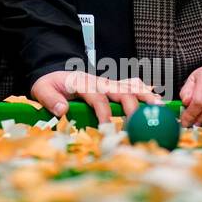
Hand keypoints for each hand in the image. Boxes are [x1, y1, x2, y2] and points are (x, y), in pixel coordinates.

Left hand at [31, 69, 161, 124]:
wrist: (53, 73)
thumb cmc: (49, 84)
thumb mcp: (41, 89)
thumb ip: (50, 99)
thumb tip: (62, 110)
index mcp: (82, 83)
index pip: (97, 97)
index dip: (103, 113)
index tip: (107, 128)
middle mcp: (98, 81)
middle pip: (120, 91)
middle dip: (132, 106)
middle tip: (143, 121)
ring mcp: (108, 83)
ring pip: (130, 87)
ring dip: (146, 97)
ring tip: (160, 108)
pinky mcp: (113, 87)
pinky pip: (131, 86)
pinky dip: (145, 92)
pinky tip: (157, 103)